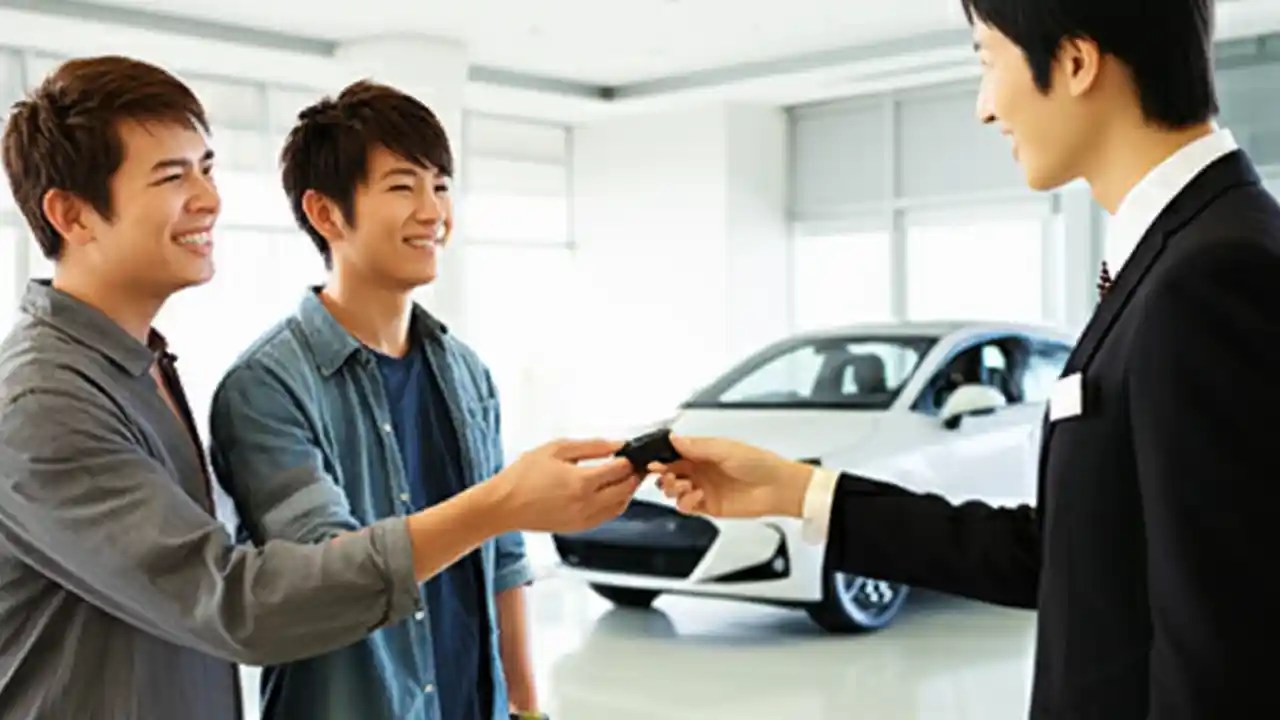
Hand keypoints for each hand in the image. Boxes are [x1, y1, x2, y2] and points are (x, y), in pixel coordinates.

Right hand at [490, 439, 639, 532]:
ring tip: (624, 476)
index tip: (632, 452)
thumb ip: (591, 446)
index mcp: (581, 482)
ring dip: (627, 491)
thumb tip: (617, 444)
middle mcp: (587, 504)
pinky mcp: (579, 527)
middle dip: (634, 475)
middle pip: (625, 489)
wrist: (504, 505)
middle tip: (635, 463)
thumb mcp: (557, 449)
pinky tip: (610, 491)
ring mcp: (584, 519)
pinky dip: (615, 503)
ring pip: (620, 505)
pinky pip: (607, 516)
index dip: (630, 459)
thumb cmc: (524, 475)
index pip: (620, 470)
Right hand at [651, 435, 812, 518]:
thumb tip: (674, 438)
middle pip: (669, 473)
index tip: (653, 460)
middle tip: (666, 475)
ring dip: (672, 488)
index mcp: (703, 452)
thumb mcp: (725, 448)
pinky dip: (686, 502)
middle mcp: (700, 469)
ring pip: (673, 491)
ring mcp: (702, 488)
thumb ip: (697, 446)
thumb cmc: (759, 463)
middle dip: (662, 474)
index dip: (661, 457)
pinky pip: (686, 506)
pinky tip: (696, 496)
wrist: (778, 487)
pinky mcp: (708, 506)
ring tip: (682, 485)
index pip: (674, 453)